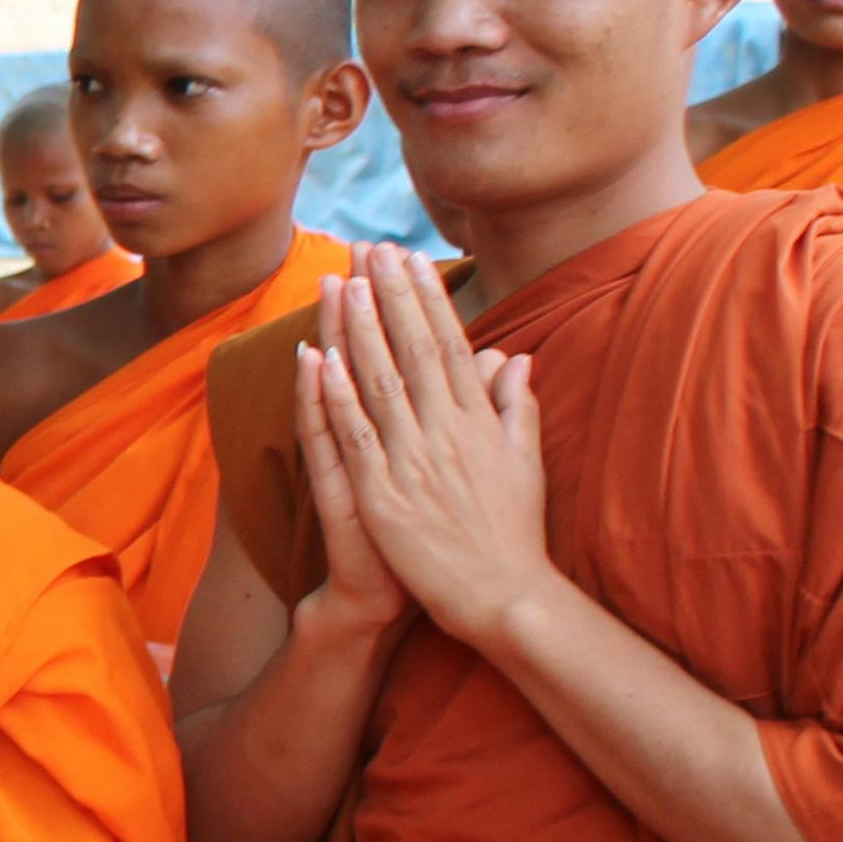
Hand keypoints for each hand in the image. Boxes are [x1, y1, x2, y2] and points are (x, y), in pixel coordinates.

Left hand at [306, 259, 556, 652]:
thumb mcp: (524, 460)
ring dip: (359, 331)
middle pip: (413, 351)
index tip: (409, 259)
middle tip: (371, 247)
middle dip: (390, 296)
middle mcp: (447, 432)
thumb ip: (516, 406)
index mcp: (479, 419)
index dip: (426, 299)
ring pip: (380, 383)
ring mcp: (413, 462)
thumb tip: (516, 356)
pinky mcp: (383, 495)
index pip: (449, 344)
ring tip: (344, 282)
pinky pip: (354, 437)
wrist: (502, 594)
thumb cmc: (511, 530)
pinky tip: (318, 360)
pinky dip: (335, 398)